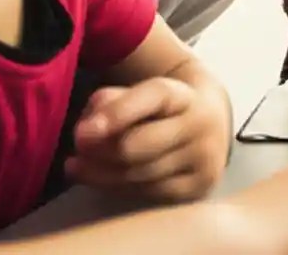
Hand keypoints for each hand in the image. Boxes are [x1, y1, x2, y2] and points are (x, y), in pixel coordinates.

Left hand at [66, 77, 228, 201]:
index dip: (117, 113)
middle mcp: (201, 124)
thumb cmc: (161, 110)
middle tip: (77, 151)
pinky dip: (120, 187)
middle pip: (136, 147)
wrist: (210, 124)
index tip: (82, 134)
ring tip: (80, 166)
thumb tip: (86, 137)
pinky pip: (148, 193)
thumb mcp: (135, 94)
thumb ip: (107, 104)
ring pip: (137, 175)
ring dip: (101, 173)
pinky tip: (107, 179)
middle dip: (99, 152)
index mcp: (182, 94)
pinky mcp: (202, 186)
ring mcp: (205, 158)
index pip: (154, 96)